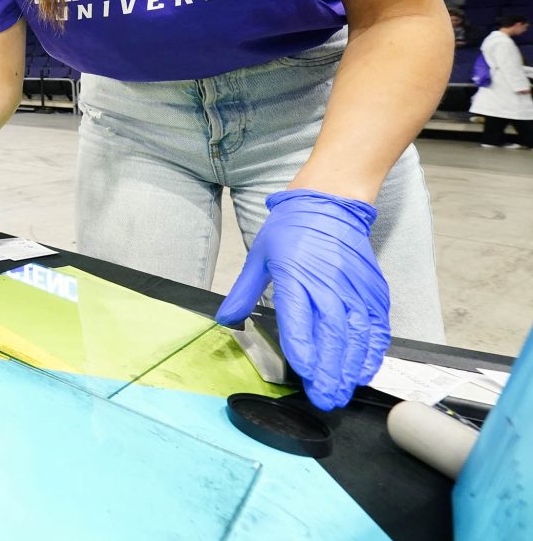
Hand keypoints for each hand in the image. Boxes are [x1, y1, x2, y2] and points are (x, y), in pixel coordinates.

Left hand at [216, 189, 389, 409]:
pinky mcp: (372, 290)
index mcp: (295, 275)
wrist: (329, 204)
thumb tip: (224, 318)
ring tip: (343, 390)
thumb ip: (243, 292)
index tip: (305, 372)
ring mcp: (354, 288)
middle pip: (332, 334)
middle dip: (329, 370)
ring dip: (351, 366)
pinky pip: (377, 326)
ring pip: (357, 335)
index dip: (304, 348)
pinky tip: (364, 369)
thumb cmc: (291, 230)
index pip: (300, 318)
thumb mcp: (259, 256)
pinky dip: (372, 350)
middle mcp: (328, 283)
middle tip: (325, 397)